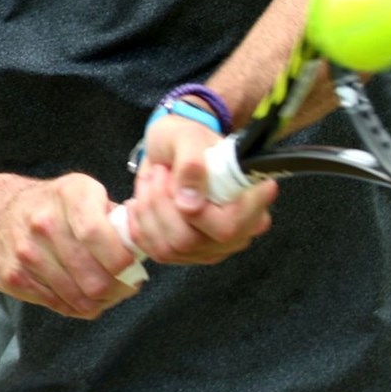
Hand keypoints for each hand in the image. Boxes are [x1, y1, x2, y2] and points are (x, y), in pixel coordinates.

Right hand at [0, 173, 142, 319]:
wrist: (1, 212)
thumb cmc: (56, 206)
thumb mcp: (87, 194)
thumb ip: (116, 218)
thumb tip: (144, 244)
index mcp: (69, 194)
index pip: (96, 233)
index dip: (120, 259)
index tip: (132, 269)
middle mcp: (43, 221)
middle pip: (91, 276)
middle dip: (117, 288)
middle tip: (126, 287)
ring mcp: (24, 251)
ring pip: (77, 298)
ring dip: (99, 302)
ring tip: (106, 293)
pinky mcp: (11, 276)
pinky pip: (58, 305)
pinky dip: (75, 307)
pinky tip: (81, 295)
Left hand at [125, 112, 276, 265]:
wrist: (172, 148)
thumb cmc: (187, 138)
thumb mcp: (188, 136)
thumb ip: (191, 164)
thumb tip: (190, 206)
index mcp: (252, 202)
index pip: (227, 227)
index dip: (197, 211)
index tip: (174, 175)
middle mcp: (238, 233)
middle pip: (191, 240)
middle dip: (162, 204)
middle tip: (160, 172)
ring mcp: (212, 248)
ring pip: (168, 249)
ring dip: (149, 211)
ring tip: (151, 181)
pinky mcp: (186, 255)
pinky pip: (154, 252)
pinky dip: (139, 225)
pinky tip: (140, 202)